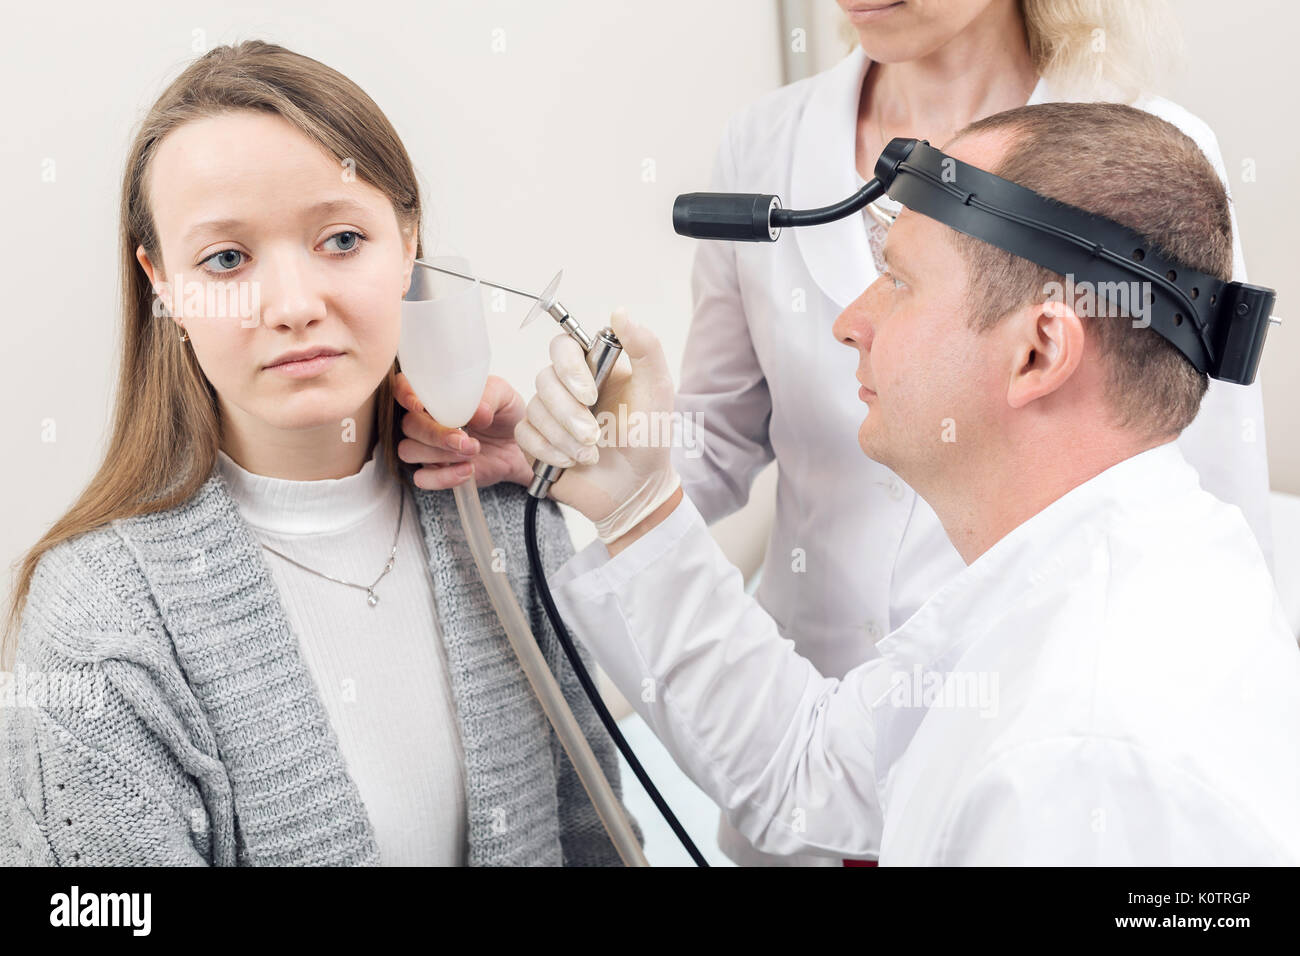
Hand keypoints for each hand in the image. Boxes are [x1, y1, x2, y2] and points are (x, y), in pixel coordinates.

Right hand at [394, 372, 533, 489]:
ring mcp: (427, 447)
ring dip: (440, 455)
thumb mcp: (504, 396)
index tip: (420, 405)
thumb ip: (489, 397)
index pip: (402, 388)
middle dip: (436, 434)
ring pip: (409, 451)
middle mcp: (425, 420)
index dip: (405, 395)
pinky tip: (467, 470)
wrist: (518, 446)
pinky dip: (443, 477)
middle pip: (408, 425)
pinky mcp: (436, 471)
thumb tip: (477, 412)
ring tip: (472, 452)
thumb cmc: (504, 415)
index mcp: (435, 396)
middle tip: (465, 439)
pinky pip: (423, 479)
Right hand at [515, 308, 680, 541]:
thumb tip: (620, 311)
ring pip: (536, 410)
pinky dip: (550, 451)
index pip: (562, 347)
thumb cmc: (650, 439)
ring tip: (591, 454)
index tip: (590, 394)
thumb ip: (645, 348)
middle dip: (570, 414)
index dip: (569, 368)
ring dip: (565, 437)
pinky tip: (571, 462)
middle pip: (544, 380)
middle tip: (595, 435)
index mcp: (593, 368)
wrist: (636, 489)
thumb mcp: (657, 390)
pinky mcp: (536, 441)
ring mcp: (549, 414)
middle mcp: (567, 387)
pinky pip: (526, 436)